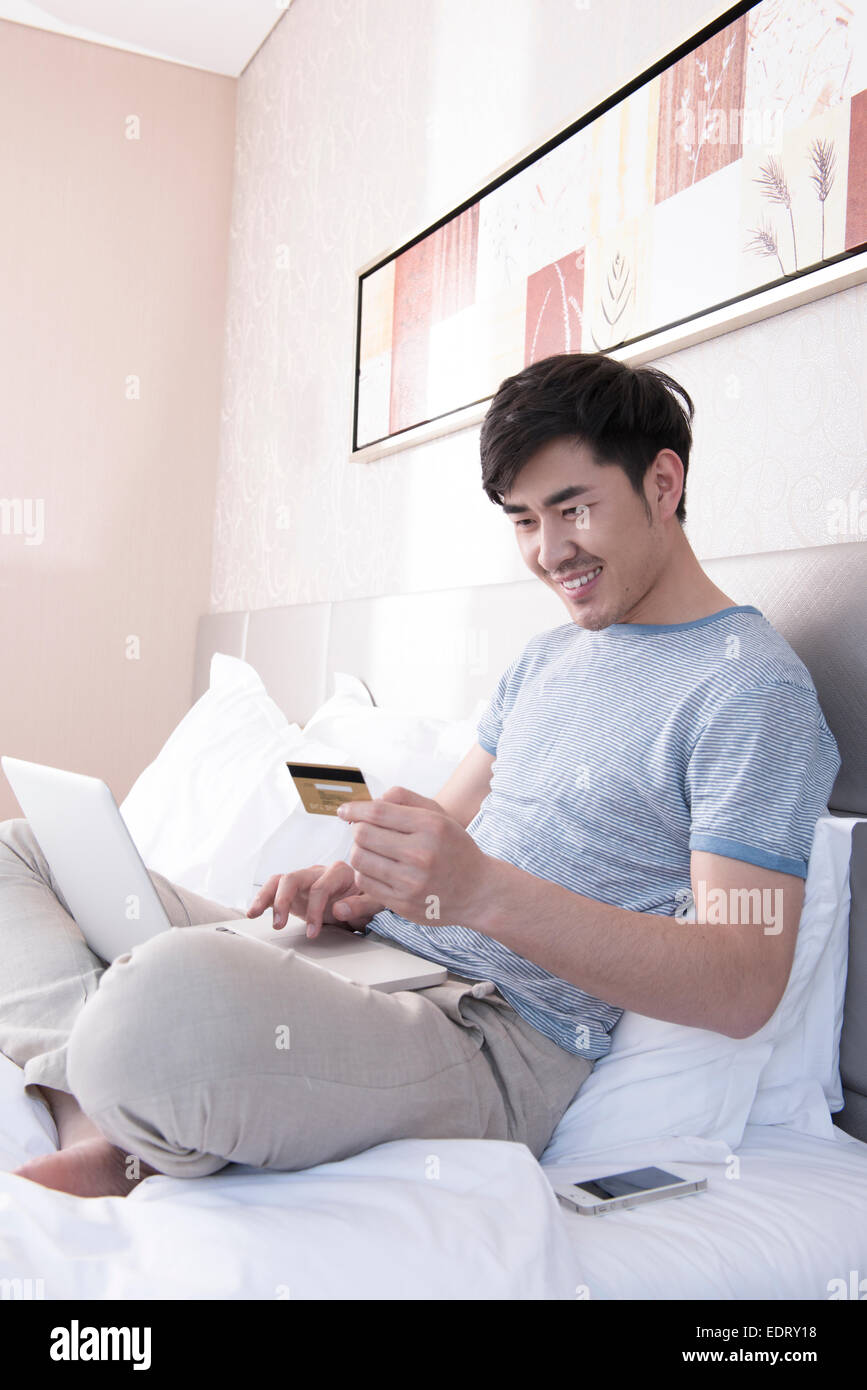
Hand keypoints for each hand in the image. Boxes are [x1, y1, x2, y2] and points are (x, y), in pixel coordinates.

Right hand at [246, 861, 382, 937]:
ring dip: (266, 897)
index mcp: (339, 872)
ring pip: (279, 881)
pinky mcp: (294, 891)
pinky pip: (274, 889)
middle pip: (293, 878)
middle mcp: (318, 872)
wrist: (363, 900)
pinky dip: (263, 898)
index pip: (320, 887)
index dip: (315, 910)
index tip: (312, 932)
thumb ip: (360, 906)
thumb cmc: (367, 900)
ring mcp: (304, 880)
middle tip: (279, 925)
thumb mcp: (373, 904)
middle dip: (284, 901)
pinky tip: (254, 911)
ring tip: (254, 914)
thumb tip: (338, 909)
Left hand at [336, 785, 492, 928]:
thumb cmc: (455, 849)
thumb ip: (404, 799)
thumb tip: (368, 801)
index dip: (355, 809)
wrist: (479, 891)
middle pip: (362, 834)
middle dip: (358, 830)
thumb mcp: (439, 816)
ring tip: (372, 851)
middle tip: (365, 832)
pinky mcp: (403, 903)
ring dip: (359, 852)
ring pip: (359, 859)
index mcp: (431, 826)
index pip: (378, 812)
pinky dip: (364, 873)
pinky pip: (364, 883)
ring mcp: (411, 882)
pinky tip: (378, 869)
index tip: (344, 810)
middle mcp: (421, 853)